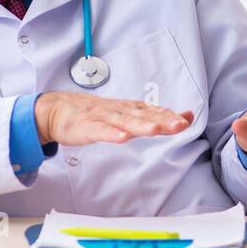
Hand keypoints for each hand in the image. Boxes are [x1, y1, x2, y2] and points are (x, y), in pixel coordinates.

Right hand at [35, 91, 193, 146]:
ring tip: (155, 130)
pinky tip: (121, 138)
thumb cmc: (97, 113)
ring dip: (141, 126)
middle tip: (180, 124)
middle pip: (144, 116)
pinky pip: (101, 131)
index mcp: (131, 109)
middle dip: (163, 120)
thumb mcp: (128, 114)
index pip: (154, 111)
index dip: (170, 115)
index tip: (187, 119)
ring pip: (125, 122)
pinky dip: (112, 134)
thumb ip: (155, 117)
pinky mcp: (88, 127)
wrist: (59, 110)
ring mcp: (104, 117)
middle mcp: (120, 111)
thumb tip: (185, 117)